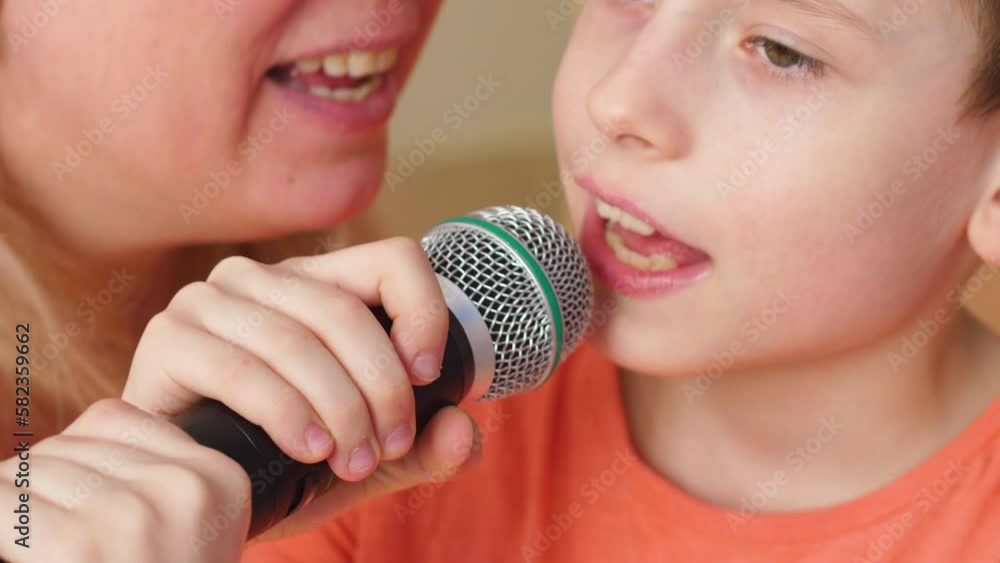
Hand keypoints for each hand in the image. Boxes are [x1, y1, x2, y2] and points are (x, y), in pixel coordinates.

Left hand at [0, 399, 250, 562]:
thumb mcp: (195, 534)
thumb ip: (159, 482)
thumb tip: (69, 448)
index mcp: (221, 477)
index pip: (119, 416)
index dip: (81, 455)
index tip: (80, 504)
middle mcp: (185, 487)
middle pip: (70, 442)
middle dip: (44, 484)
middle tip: (53, 531)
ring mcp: (136, 513)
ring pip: (31, 469)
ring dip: (14, 504)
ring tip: (39, 543)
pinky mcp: (82, 545)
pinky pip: (1, 503)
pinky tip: (13, 539)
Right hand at [121, 238, 480, 536]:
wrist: (203, 489)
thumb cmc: (288, 462)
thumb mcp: (372, 459)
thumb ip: (425, 448)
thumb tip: (464, 431)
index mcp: (320, 283)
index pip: (392, 259)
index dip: (423, 311)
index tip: (429, 375)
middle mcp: (263, 278)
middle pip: (345, 310)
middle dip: (381, 387)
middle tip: (390, 445)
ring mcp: (209, 301)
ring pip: (296, 340)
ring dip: (338, 408)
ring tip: (354, 461)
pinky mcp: (168, 339)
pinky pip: (239, 368)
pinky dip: (285, 413)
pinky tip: (309, 449)